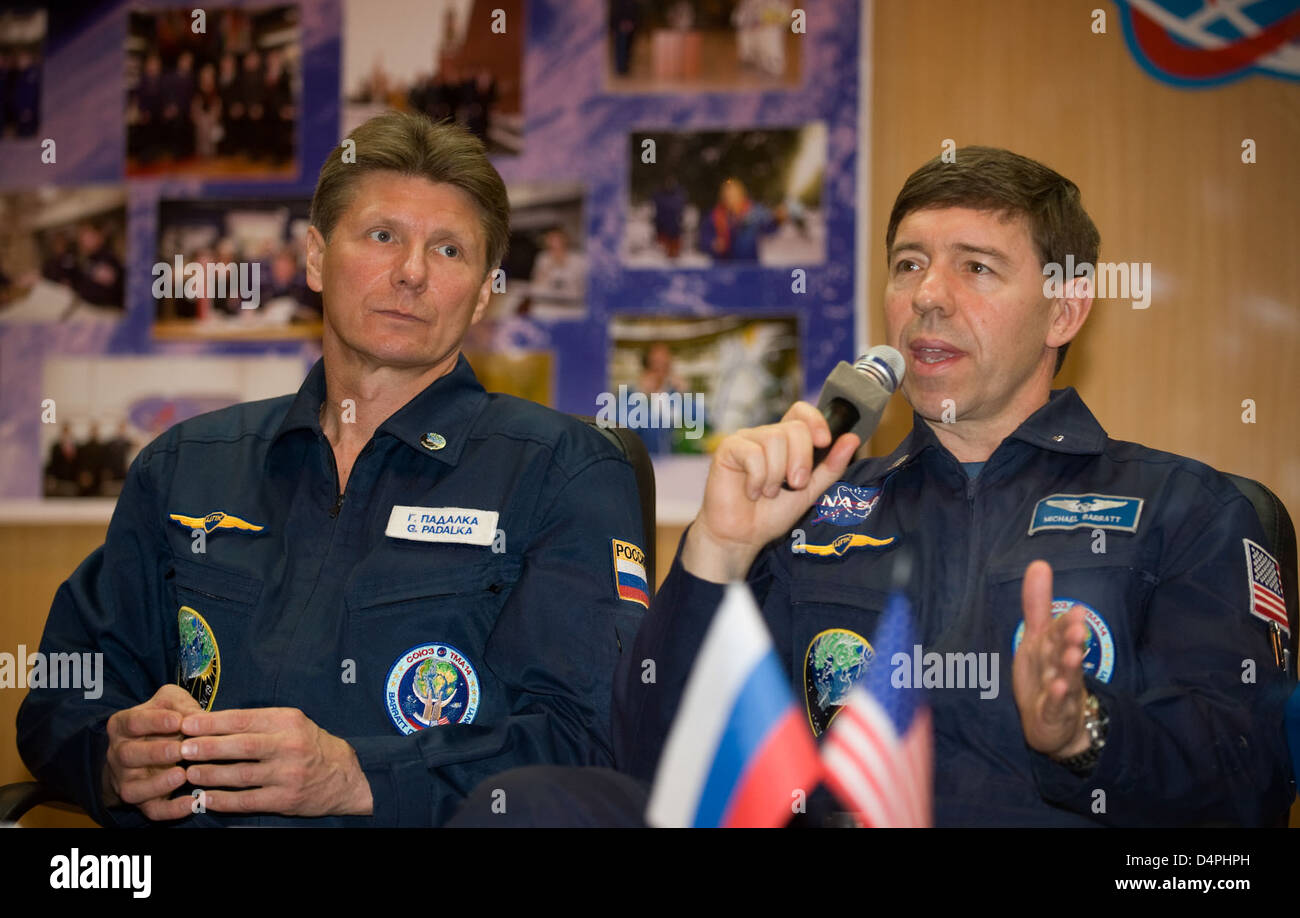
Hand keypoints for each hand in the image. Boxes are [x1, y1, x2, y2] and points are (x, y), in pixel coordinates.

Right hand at [102, 684, 202, 820]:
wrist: (149, 748)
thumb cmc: (163, 720)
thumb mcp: (170, 702)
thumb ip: (181, 704)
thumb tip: (198, 717)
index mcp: (122, 726)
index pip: (132, 722)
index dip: (154, 721)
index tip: (178, 721)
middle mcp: (119, 754)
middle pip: (129, 755)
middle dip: (155, 753)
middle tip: (181, 750)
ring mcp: (127, 780)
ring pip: (134, 788)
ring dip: (158, 784)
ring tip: (182, 775)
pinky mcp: (142, 801)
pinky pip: (151, 810)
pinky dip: (171, 811)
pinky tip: (192, 803)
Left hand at [179, 707, 372, 816]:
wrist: (343, 776)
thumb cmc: (309, 745)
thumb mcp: (291, 724)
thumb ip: (259, 723)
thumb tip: (212, 724)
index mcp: (288, 721)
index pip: (243, 719)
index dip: (212, 722)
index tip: (187, 724)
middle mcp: (288, 746)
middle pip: (241, 746)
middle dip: (207, 747)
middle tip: (181, 749)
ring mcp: (287, 775)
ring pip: (240, 775)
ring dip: (210, 774)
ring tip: (188, 772)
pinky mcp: (285, 799)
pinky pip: (247, 801)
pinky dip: (223, 800)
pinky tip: (205, 798)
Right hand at [683, 401, 859, 581]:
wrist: (742, 537)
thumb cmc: (772, 514)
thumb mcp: (811, 491)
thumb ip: (831, 466)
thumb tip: (852, 439)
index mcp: (786, 441)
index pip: (802, 411)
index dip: (816, 422)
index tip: (824, 443)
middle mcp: (765, 435)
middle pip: (794, 428)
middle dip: (801, 461)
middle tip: (794, 485)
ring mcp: (746, 440)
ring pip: (774, 440)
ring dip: (776, 475)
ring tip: (768, 492)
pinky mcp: (728, 449)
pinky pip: (752, 454)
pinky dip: (758, 479)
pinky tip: (751, 491)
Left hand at [1011, 560, 1091, 757]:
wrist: (1056, 724)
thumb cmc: (1046, 673)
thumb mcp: (1038, 637)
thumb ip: (1038, 604)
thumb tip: (1039, 563)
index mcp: (1055, 647)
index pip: (1061, 632)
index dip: (1068, 623)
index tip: (1078, 611)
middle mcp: (1062, 667)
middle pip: (1065, 651)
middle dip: (1071, 639)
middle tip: (1079, 627)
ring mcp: (1061, 692)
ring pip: (1065, 677)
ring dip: (1068, 666)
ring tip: (1072, 655)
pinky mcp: (1053, 713)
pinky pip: (1054, 705)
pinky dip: (1055, 698)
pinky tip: (1057, 689)